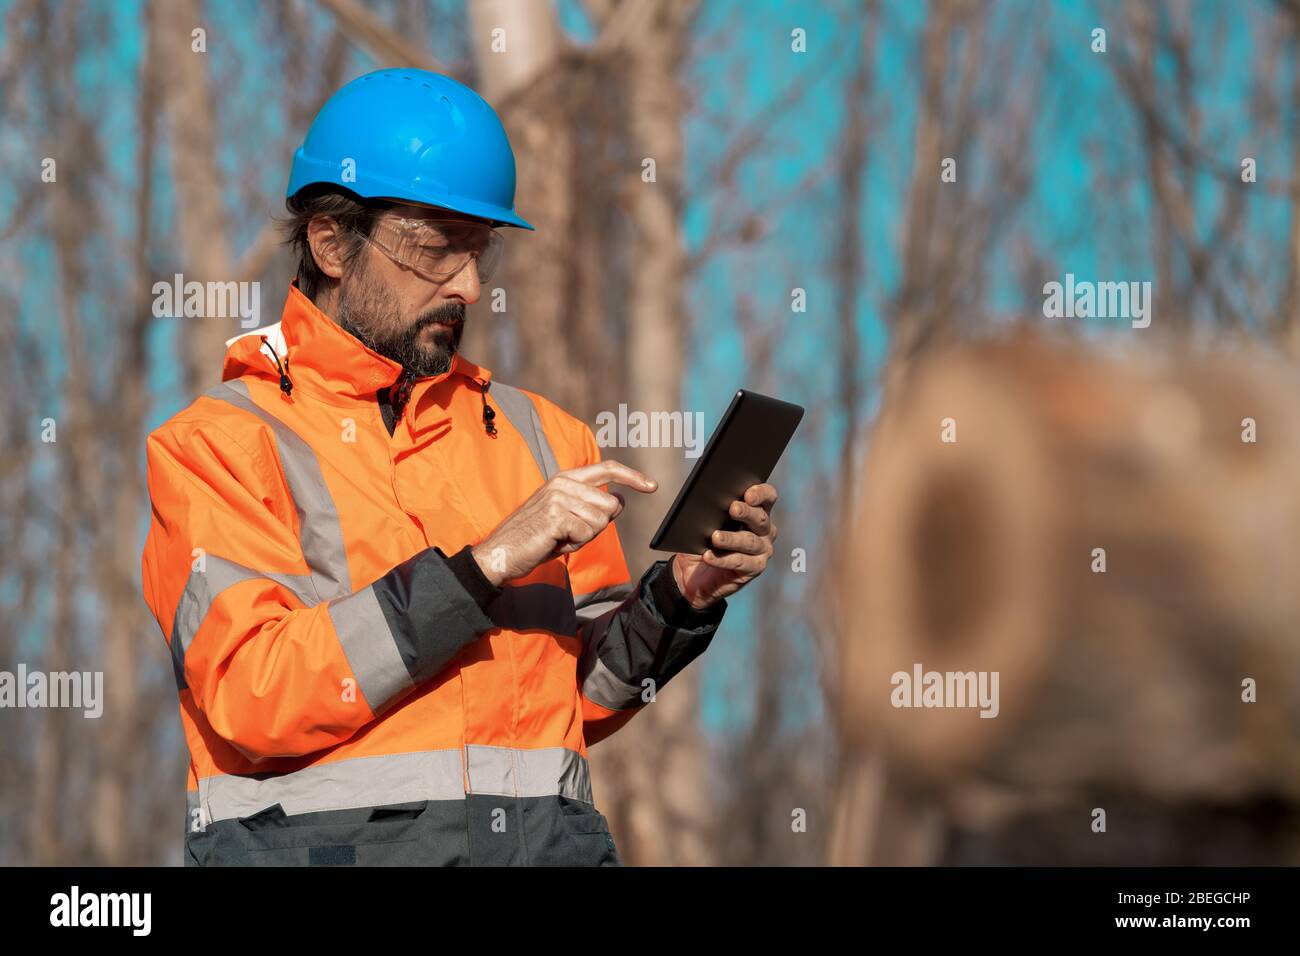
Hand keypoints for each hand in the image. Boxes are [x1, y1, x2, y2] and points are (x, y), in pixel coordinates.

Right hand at [471, 461, 656, 586]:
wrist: (500, 553)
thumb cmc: (533, 538)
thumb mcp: (564, 516)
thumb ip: (589, 505)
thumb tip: (620, 502)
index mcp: (564, 478)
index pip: (606, 469)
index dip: (632, 477)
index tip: (651, 485)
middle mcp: (563, 483)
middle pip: (610, 505)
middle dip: (596, 526)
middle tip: (569, 533)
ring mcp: (559, 497)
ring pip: (600, 522)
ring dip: (584, 537)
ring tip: (559, 537)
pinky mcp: (557, 516)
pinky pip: (586, 534)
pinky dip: (574, 545)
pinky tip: (554, 543)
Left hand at [672, 482, 778, 609]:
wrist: (694, 573)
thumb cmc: (702, 541)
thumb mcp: (703, 521)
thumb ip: (711, 510)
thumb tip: (705, 500)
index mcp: (756, 511)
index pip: (767, 497)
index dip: (761, 493)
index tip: (748, 494)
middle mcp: (764, 530)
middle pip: (760, 518)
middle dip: (747, 512)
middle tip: (733, 509)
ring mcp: (762, 550)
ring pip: (749, 541)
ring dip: (731, 538)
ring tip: (715, 537)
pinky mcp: (754, 568)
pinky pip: (740, 562)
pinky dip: (723, 559)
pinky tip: (709, 556)